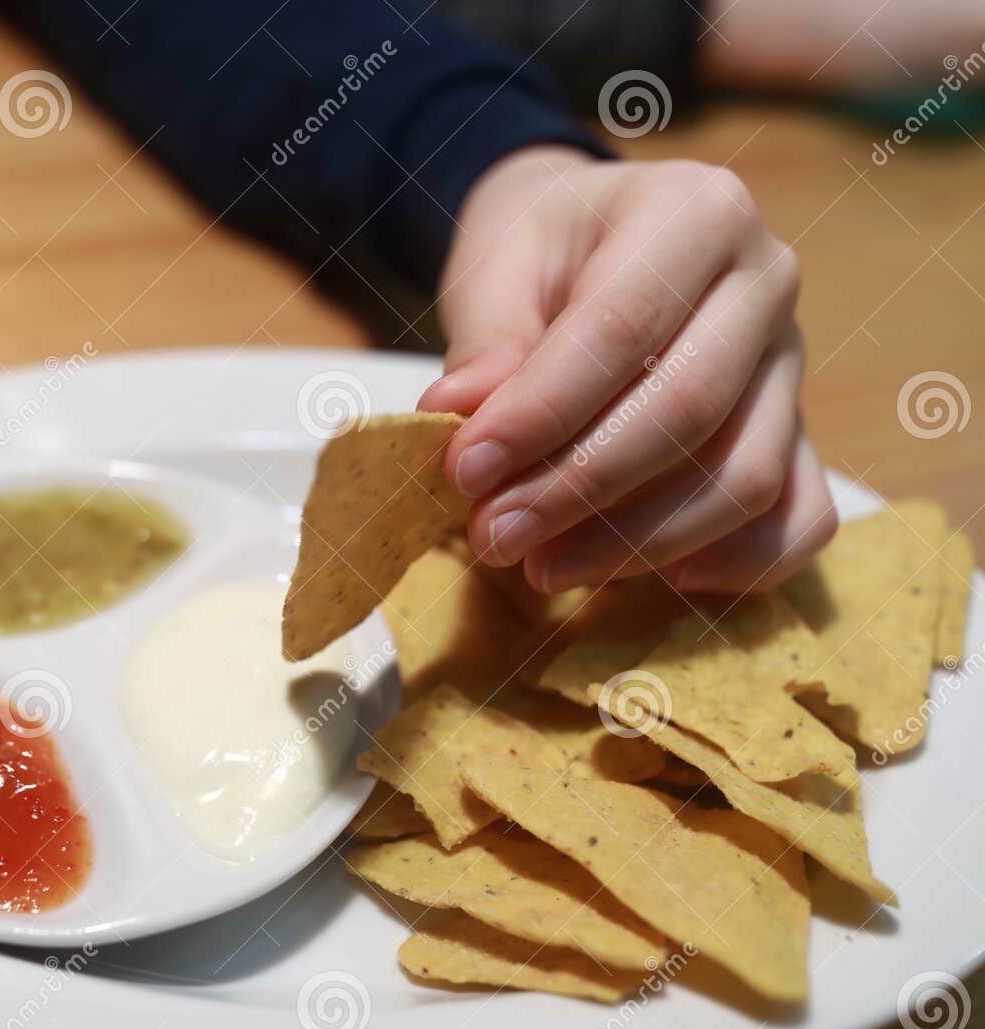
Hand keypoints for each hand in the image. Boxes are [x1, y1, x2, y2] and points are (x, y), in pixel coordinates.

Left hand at [420, 145, 836, 593]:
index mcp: (697, 213)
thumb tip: (462, 412)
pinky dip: (735, 565)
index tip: (465, 471)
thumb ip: (487, 339)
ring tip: (541, 567)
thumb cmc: (544, 249)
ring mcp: (793, 366)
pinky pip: (799, 519)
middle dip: (581, 489)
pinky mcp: (802, 435)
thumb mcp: (497, 265)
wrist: (598, 236)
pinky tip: (649, 578)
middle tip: (494, 536)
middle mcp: (767, 283)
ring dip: (638, 544)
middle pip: (689, 410)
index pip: (622, 329)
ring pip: (745, 479)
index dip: (540, 413)